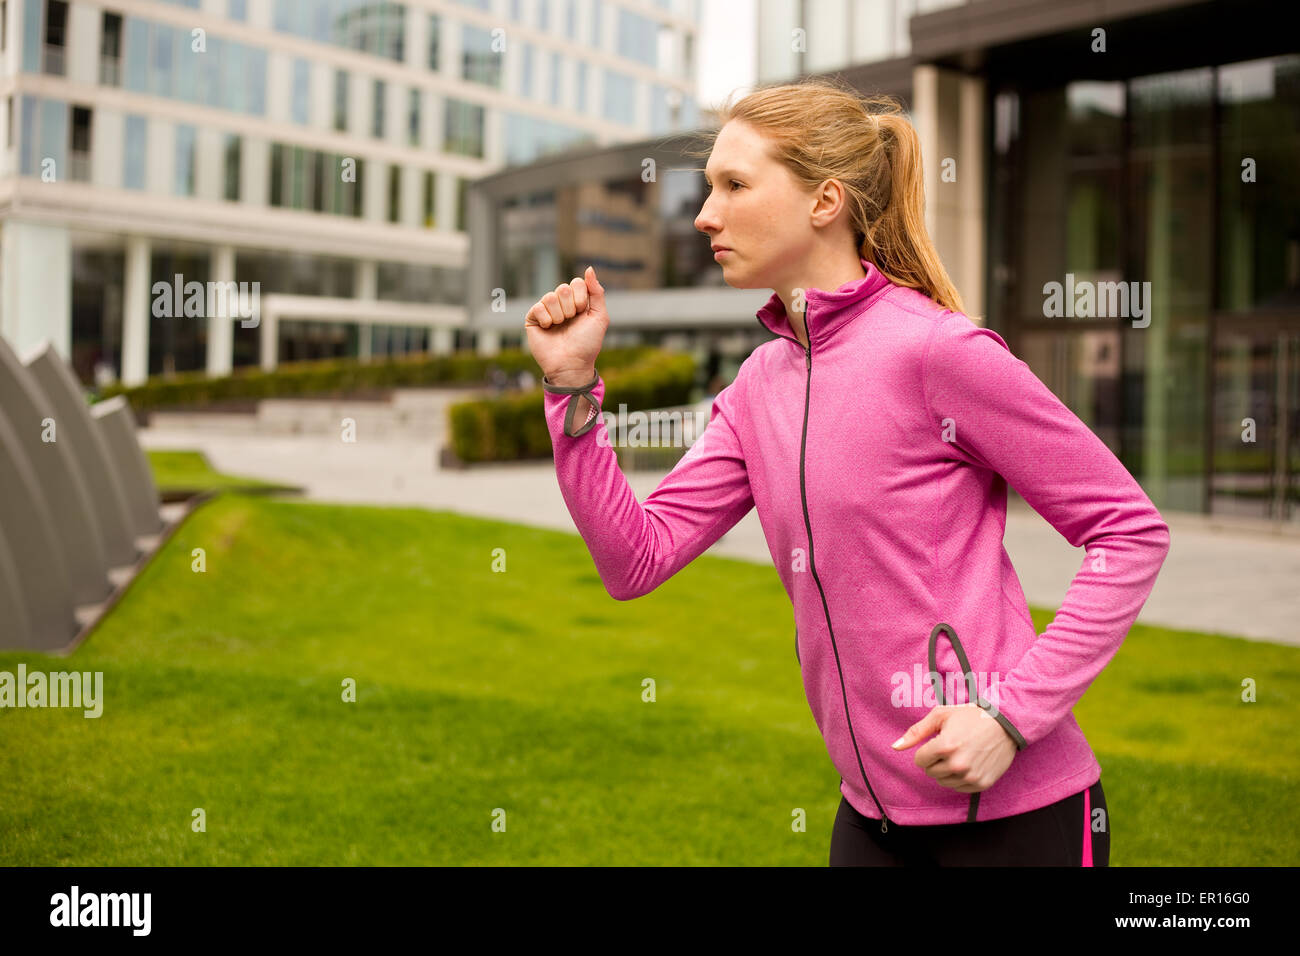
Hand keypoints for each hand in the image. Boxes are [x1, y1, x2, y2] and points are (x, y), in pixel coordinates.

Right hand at [524, 266, 608, 383]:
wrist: (572, 365)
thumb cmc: (587, 344)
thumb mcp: (599, 317)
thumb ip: (597, 292)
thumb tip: (589, 268)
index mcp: (577, 302)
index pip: (576, 283)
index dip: (581, 297)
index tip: (582, 313)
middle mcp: (561, 304)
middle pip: (563, 288)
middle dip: (570, 307)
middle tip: (571, 322)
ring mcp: (546, 311)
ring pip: (550, 296)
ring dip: (559, 315)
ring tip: (560, 327)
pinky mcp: (533, 319)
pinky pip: (538, 307)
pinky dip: (546, 319)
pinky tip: (548, 329)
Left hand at [891, 703, 1016, 793]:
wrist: (1005, 724)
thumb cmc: (971, 716)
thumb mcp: (940, 716)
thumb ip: (916, 732)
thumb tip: (894, 747)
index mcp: (945, 746)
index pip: (919, 760)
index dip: (926, 750)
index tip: (937, 741)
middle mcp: (957, 764)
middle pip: (930, 772)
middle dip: (935, 760)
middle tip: (950, 747)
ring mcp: (971, 776)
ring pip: (943, 782)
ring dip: (946, 770)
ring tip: (959, 754)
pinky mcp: (982, 784)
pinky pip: (959, 788)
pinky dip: (959, 778)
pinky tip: (968, 763)